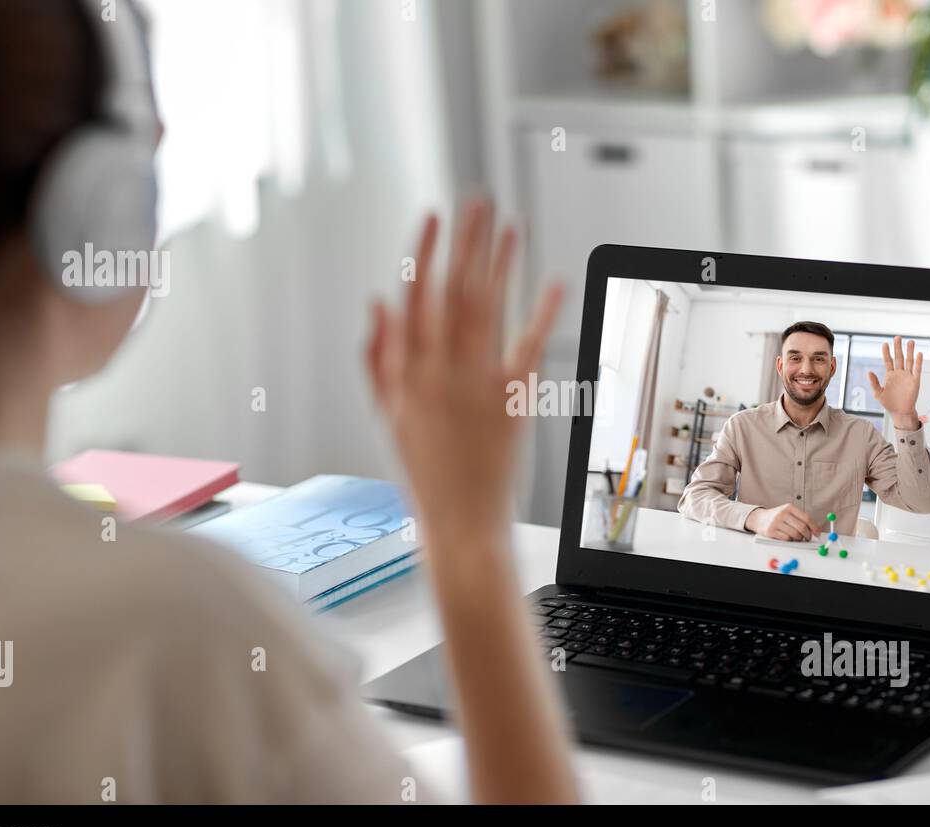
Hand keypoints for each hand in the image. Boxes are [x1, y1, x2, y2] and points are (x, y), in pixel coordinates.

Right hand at [365, 201, 563, 535]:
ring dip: (500, 263)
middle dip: (466, 242)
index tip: (434, 216)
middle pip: (454, 290)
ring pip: (489, 308)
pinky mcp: (513, 400)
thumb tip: (378, 302)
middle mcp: (441, 369)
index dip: (425, 251)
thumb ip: (378, 357)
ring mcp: (477, 383)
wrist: (460, 523)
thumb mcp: (385, 415)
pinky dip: (540, 313)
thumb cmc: (423, 472)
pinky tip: (552, 282)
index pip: (414, 295)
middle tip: (478, 202)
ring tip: (509, 226)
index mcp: (407, 370)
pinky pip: (528, 347)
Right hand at [745, 504, 818, 540]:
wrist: (759, 518)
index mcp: (789, 507)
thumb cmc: (778, 517)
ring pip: (795, 534)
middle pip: (802, 527)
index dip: (814, 527)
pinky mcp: (771, 531)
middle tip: (808, 538)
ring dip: (799, 539)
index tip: (817, 533)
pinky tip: (789, 538)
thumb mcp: (788, 513)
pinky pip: (787, 538)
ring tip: (797, 538)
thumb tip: (815, 530)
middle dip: (807, 535)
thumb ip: (800, 519)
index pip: (806, 518)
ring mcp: (776, 522)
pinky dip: (790, 540)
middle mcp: (782, 513)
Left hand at [868, 336, 922, 427]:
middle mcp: (899, 373)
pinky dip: (918, 362)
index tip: (884, 344)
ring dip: (910, 351)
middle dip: (898, 348)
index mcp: (889, 375)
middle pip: (899, 357)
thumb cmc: (889, 403)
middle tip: (897, 338)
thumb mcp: (878, 393)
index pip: (888, 361)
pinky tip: (919, 354)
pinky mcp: (915, 381)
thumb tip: (869, 372)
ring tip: (910, 341)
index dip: (886, 352)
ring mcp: (907, 376)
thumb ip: (874, 383)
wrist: (900, 412)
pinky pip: (917, 370)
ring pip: (909, 361)